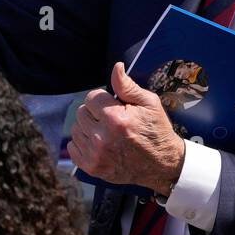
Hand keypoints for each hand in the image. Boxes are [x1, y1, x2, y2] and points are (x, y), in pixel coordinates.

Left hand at [67, 63, 186, 195]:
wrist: (162, 165)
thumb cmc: (156, 131)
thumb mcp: (149, 104)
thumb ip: (127, 86)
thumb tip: (116, 67)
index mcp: (116, 119)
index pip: (91, 97)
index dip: (103, 99)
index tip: (114, 106)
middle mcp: (102, 137)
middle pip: (81, 112)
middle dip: (95, 113)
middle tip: (112, 120)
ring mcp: (95, 154)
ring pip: (76, 129)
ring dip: (88, 128)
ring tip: (106, 133)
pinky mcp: (92, 167)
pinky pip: (73, 148)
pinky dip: (83, 144)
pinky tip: (99, 144)